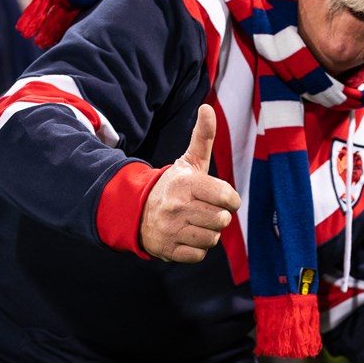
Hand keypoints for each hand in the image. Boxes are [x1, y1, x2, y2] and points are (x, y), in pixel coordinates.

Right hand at [139, 104, 241, 262]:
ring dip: (207, 233)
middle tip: (202, 210)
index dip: (229, 200)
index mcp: (186, 183)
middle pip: (222, 221)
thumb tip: (208, 107)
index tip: (218, 197)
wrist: (135, 210)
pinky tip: (185, 236)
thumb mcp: (188, 162)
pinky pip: (199, 255)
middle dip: (217, 217)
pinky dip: (196, 248)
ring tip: (193, 223)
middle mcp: (177, 206)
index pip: (228, 198)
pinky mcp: (167, 250)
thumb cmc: (173, 186)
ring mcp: (171, 229)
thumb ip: (203, 137)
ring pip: (212, 239)